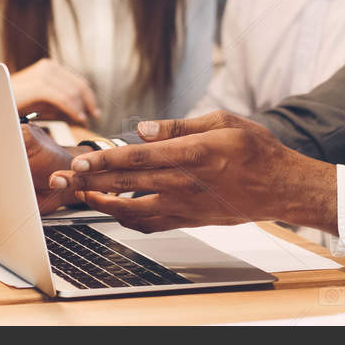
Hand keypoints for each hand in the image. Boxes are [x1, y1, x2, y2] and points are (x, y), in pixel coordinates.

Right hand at [11, 58, 99, 125]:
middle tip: (93, 118)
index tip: (94, 112)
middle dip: (88, 103)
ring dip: (81, 109)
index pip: (78, 82)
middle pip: (79, 86)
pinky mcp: (39, 85)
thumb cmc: (15, 104)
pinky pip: (64, 99)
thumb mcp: (41, 102)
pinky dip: (73, 110)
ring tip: (83, 121)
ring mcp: (43, 74)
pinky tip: (77, 119)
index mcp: (49, 67)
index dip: (89, 97)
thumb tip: (80, 110)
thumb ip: (59, 103)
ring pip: (73, 93)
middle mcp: (48, 67)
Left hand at [47, 111, 337, 233]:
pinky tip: (112, 209)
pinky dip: (127, 218)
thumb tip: (143, 128)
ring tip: (80, 194)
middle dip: (90, 181)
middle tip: (63, 177)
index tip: (80, 158)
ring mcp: (186, 205)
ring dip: (102, 202)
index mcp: (192, 154)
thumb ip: (180, 125)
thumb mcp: (222, 121)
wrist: (282, 187)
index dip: (104, 160)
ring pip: (133, 208)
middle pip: (127, 184)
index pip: (138, 158)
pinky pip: (151, 223)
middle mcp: (185, 183)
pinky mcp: (189, 219)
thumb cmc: (256, 150)